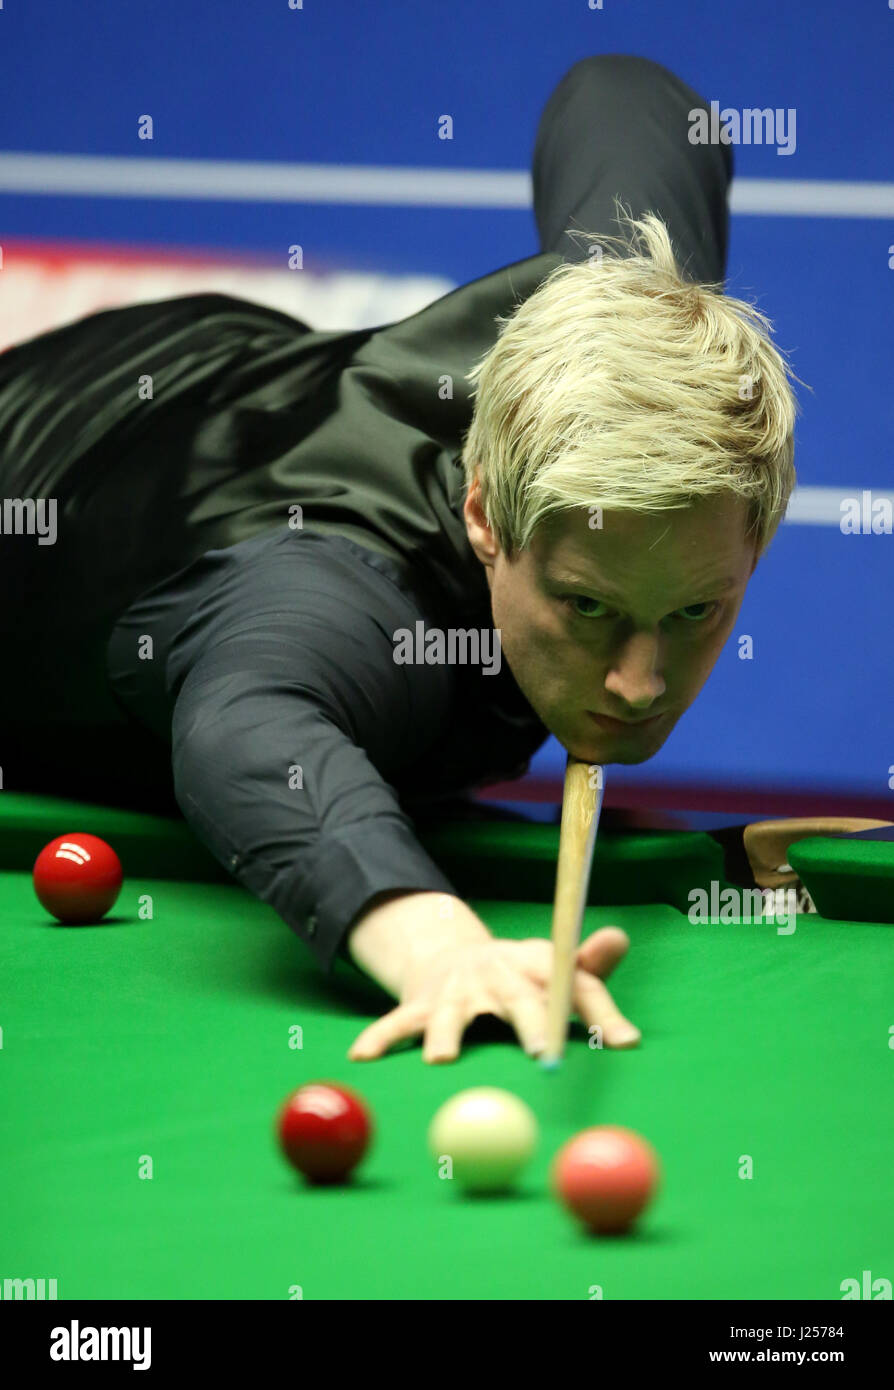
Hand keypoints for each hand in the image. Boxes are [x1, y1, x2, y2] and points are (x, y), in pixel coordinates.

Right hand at [346, 891, 639, 1062]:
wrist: (454, 955)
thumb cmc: (520, 976)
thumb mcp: (556, 970)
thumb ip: (591, 973)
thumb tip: (622, 940)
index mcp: (538, 968)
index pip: (576, 985)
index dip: (601, 1013)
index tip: (624, 1041)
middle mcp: (498, 976)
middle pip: (518, 1001)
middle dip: (530, 1023)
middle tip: (541, 1052)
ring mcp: (456, 992)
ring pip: (451, 1016)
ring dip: (445, 1035)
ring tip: (440, 1060)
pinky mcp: (420, 1006)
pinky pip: (398, 1023)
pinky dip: (380, 1038)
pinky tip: (363, 1056)